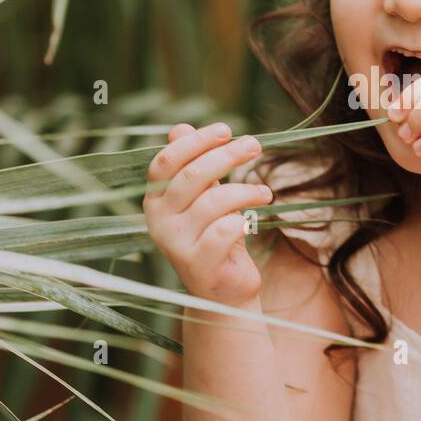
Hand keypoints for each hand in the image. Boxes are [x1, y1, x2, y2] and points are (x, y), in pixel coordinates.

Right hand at [142, 122, 272, 304]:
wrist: (222, 292)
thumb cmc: (214, 237)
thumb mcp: (202, 198)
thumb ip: (192, 165)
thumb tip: (179, 127)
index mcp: (155, 200)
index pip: (166, 161)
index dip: (195, 142)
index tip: (227, 130)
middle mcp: (159, 221)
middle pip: (191, 176)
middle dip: (227, 155)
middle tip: (255, 146)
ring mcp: (176, 244)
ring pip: (214, 201)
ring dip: (246, 191)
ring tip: (265, 193)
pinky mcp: (198, 264)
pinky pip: (224, 231)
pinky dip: (243, 222)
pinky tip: (253, 224)